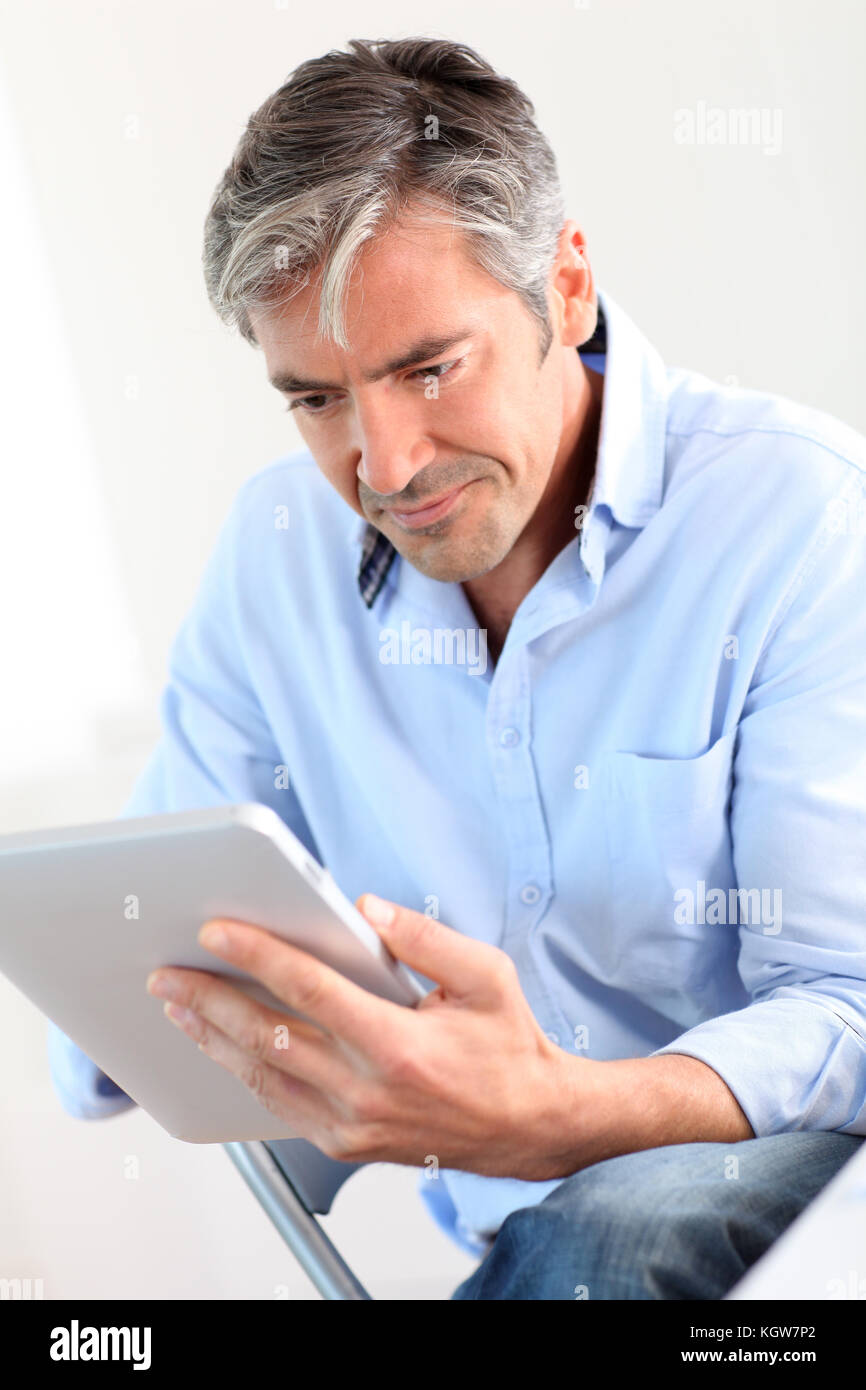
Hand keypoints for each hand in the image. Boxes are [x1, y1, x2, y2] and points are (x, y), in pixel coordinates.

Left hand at [145, 895, 598, 1178]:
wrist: (529, 1126)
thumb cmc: (509, 1047)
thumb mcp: (487, 978)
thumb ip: (427, 939)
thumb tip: (367, 909)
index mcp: (399, 1046)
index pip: (311, 991)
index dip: (259, 956)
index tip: (218, 930)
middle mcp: (367, 1092)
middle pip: (268, 1037)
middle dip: (210, 1001)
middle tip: (169, 973)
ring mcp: (351, 1126)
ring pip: (263, 1077)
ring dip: (214, 1039)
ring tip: (178, 1007)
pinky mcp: (346, 1144)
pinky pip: (279, 1105)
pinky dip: (244, 1072)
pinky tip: (221, 1047)